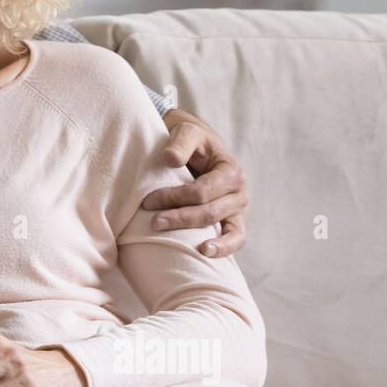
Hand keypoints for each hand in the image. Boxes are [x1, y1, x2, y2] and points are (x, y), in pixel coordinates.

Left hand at [143, 108, 248, 256]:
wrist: (198, 147)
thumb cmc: (191, 141)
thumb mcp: (187, 133)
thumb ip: (180, 143)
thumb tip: (170, 159)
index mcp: (231, 171)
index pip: (202, 191)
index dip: (174, 198)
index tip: (147, 201)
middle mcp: (239, 192)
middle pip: (210, 212)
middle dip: (180, 218)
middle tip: (153, 222)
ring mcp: (238, 209)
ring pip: (224, 228)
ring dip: (202, 238)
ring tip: (188, 248)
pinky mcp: (233, 222)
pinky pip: (236, 239)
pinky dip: (224, 248)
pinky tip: (204, 253)